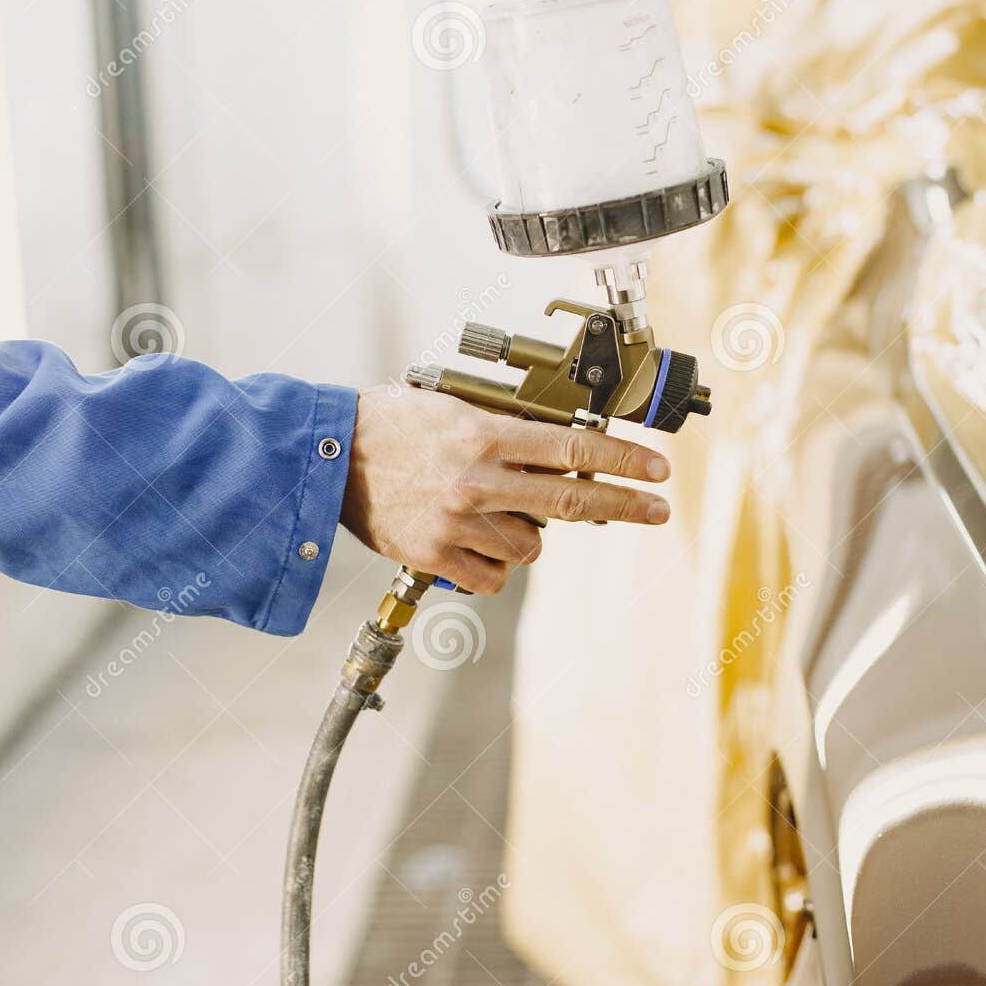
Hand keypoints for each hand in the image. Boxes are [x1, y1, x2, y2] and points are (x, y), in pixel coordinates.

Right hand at [338, 386, 671, 593]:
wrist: (327, 457)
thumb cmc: (390, 424)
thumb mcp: (455, 409)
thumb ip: (508, 432)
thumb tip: (562, 453)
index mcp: (484, 436)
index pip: (574, 450)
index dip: (624, 461)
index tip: (657, 470)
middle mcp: (477, 481)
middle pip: (572, 502)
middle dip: (626, 505)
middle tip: (658, 509)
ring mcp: (457, 523)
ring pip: (531, 545)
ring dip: (531, 533)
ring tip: (499, 513)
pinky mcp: (436, 556)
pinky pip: (493, 576)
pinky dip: (496, 564)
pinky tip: (479, 543)